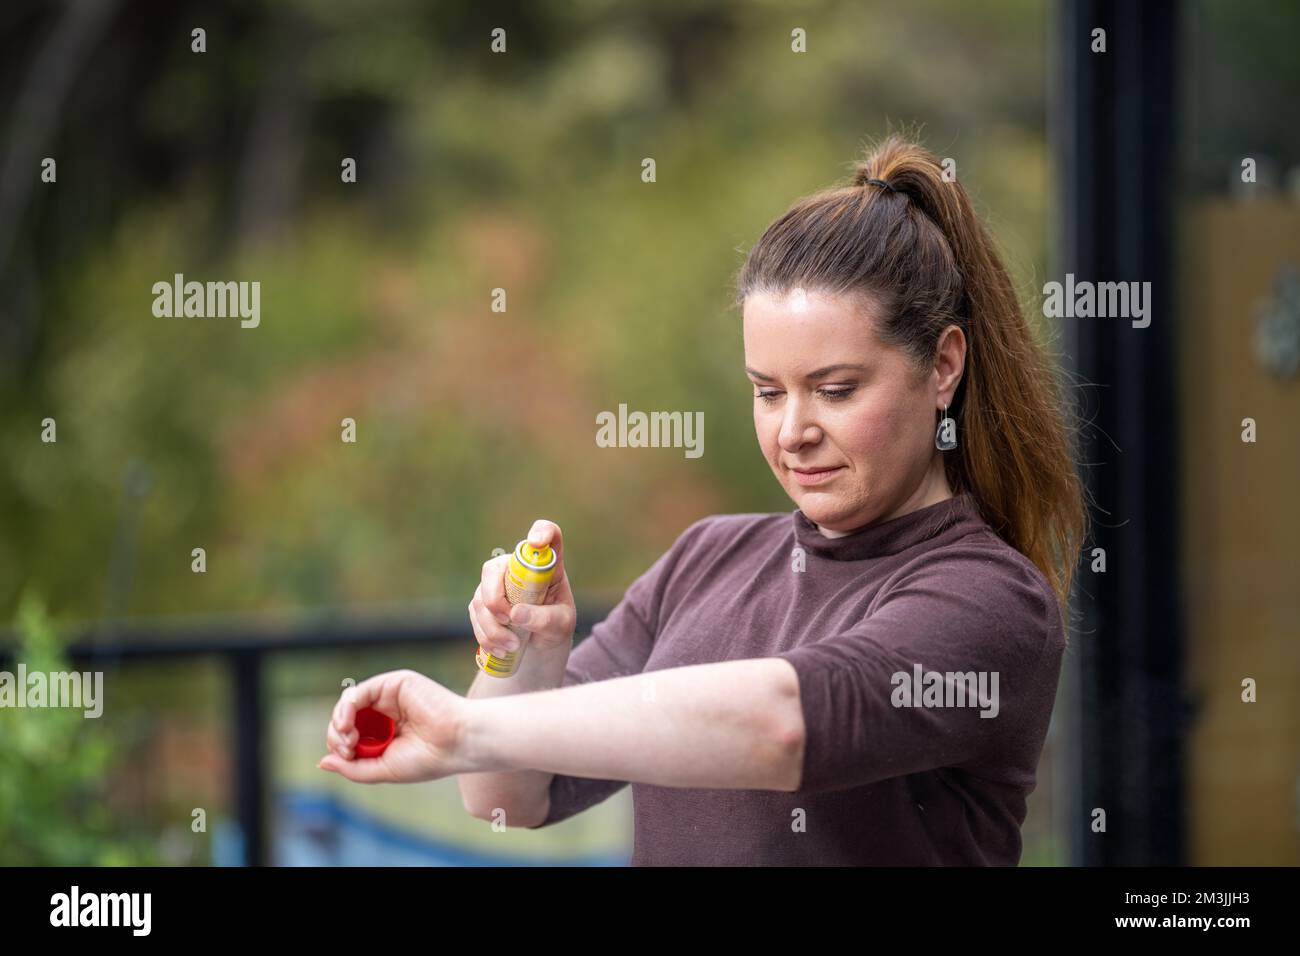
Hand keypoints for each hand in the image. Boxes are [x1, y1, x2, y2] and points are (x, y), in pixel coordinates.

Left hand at [318, 669, 469, 782]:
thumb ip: (352, 767)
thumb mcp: (382, 769)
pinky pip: (360, 691)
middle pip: (346, 718)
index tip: (348, 756)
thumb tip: (322, 761)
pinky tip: (348, 722)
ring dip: (339, 721)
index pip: (350, 734)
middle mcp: (386, 712)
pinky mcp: (395, 683)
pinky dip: (348, 706)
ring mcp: (390, 696)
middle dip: (337, 734)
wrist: (456, 743)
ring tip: (348, 737)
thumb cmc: (427, 759)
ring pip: (349, 704)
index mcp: (386, 733)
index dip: (340, 744)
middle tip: (347, 747)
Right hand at [469, 518, 576, 658]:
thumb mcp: (561, 624)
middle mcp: (518, 568)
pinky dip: (486, 635)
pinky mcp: (482, 601)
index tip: (538, 542)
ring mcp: (497, 583)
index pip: (547, 533)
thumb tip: (515, 613)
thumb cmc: (556, 625)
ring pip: (481, 598)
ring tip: (512, 645)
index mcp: (547, 565)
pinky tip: (500, 649)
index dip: (542, 532)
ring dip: (493, 627)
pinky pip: (475, 615)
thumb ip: (544, 619)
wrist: (540, 643)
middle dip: (495, 599)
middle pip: (494, 569)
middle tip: (508, 620)